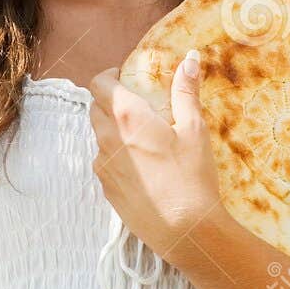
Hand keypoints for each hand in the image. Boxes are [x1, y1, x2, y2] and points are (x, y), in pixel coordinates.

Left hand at [88, 51, 226, 261]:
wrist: (184, 230)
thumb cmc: (193, 177)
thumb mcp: (194, 129)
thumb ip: (186, 91)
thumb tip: (189, 57)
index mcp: (126, 117)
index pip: (98, 84)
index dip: (109, 76)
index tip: (125, 77)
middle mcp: (106, 139)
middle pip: (95, 108)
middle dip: (110, 100)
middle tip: (137, 105)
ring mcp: (102, 166)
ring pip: (99, 136)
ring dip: (113, 129)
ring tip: (142, 137)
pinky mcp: (105, 188)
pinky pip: (103, 161)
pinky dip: (116, 155)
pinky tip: (142, 166)